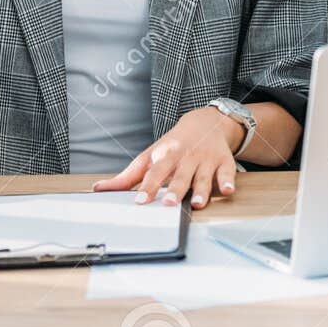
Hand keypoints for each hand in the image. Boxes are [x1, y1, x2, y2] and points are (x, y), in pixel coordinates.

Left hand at [93, 106, 242, 208]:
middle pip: (179, 175)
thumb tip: (99, 189)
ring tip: (197, 203)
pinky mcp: (224, 162)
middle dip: (174, 189)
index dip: (147, 187)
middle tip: (168, 204)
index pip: (154, 173)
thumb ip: (128, 177)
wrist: (205, 122)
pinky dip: (228, 181)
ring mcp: (205, 159)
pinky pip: (227, 172)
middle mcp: (185, 157)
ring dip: (201, 190)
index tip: (140, 201)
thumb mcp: (150, 156)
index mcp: (165, 155)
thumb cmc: (173, 146)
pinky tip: (227, 190)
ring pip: (202, 176)